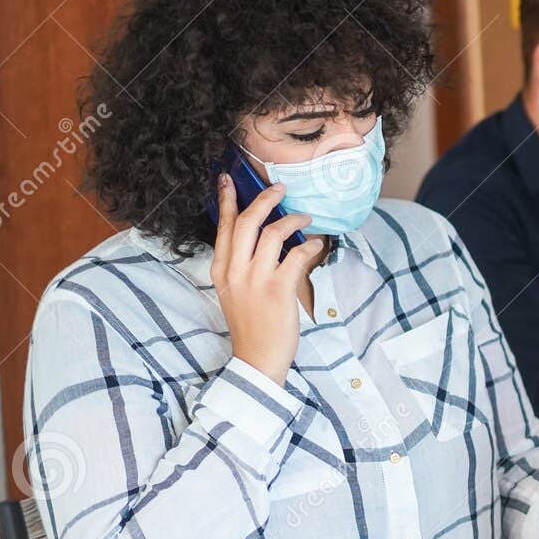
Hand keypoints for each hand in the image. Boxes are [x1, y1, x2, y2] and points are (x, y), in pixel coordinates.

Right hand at [211, 175, 321, 384]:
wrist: (256, 358)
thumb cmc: (250, 324)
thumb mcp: (234, 291)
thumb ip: (241, 265)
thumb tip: (261, 236)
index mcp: (221, 270)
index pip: (223, 227)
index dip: (227, 201)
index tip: (229, 180)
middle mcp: (235, 271)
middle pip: (246, 223)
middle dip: (264, 200)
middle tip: (279, 188)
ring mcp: (256, 280)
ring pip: (272, 235)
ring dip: (292, 220)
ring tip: (306, 217)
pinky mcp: (278, 290)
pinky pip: (296, 256)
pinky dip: (309, 245)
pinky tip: (317, 244)